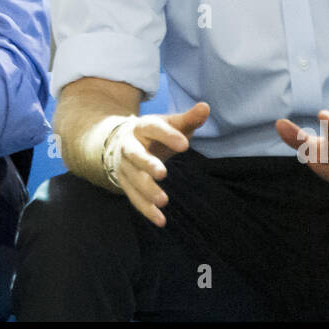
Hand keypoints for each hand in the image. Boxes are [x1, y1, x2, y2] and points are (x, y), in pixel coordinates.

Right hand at [107, 102, 209, 227]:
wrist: (122, 142)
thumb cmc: (155, 134)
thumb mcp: (170, 123)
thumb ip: (188, 119)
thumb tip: (206, 107)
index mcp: (142, 127)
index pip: (153, 128)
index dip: (167, 135)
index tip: (185, 144)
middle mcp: (129, 146)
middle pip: (135, 155)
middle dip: (147, 164)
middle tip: (163, 173)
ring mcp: (125, 167)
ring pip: (133, 179)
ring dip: (146, 190)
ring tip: (164, 201)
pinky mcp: (125, 184)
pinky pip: (134, 198)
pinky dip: (146, 210)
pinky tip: (161, 220)